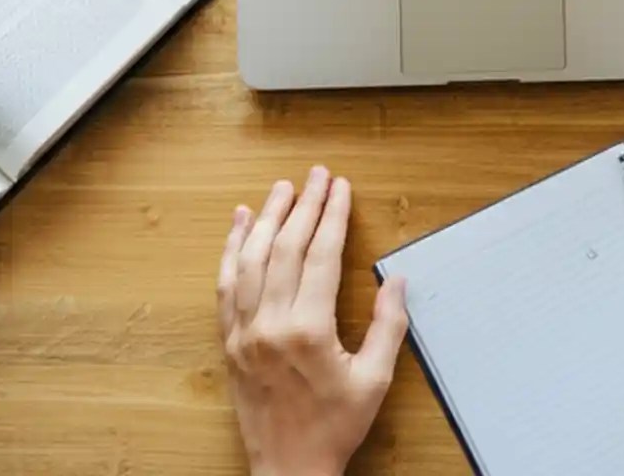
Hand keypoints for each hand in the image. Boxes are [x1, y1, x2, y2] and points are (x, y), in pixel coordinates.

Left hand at [217, 167, 408, 475]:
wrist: (289, 468)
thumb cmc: (334, 427)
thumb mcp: (375, 380)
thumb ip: (388, 326)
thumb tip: (397, 280)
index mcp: (308, 331)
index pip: (321, 256)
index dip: (332, 216)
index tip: (341, 188)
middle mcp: (270, 325)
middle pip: (286, 249)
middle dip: (303, 206)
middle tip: (317, 176)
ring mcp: (245, 332)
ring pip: (251, 260)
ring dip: (267, 219)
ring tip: (281, 189)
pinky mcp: (230, 341)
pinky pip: (226, 285)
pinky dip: (232, 250)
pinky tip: (240, 225)